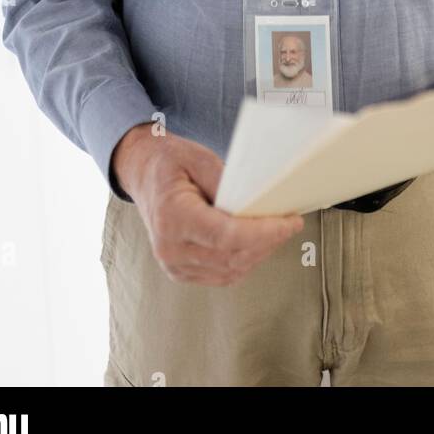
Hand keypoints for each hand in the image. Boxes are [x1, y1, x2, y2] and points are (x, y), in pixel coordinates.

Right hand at [111, 123, 304, 285]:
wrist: (143, 174)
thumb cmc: (169, 162)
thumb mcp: (197, 157)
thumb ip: (225, 181)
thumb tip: (255, 202)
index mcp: (171, 218)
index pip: (226, 237)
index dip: (263, 233)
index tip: (289, 222)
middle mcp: (170, 248)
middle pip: (231, 257)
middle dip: (268, 242)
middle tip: (290, 223)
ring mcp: (173, 264)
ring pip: (230, 271)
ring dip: (259, 254)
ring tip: (277, 231)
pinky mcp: (180, 271)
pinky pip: (221, 275)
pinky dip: (244, 262)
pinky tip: (257, 244)